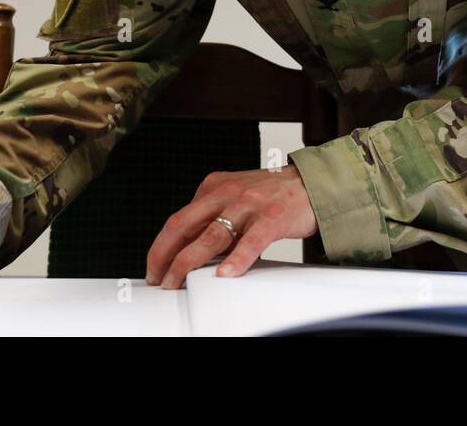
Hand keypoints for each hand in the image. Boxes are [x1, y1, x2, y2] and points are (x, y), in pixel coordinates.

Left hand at [145, 166, 317, 288]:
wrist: (312, 184)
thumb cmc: (272, 195)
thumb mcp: (235, 197)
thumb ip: (213, 218)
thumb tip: (191, 251)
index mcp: (214, 187)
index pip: (178, 219)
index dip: (161, 246)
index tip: (155, 268)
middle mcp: (227, 192)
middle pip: (185, 225)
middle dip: (165, 255)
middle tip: (159, 279)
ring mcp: (249, 203)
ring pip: (211, 235)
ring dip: (189, 262)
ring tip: (178, 281)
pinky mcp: (272, 216)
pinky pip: (251, 241)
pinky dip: (236, 259)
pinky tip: (225, 274)